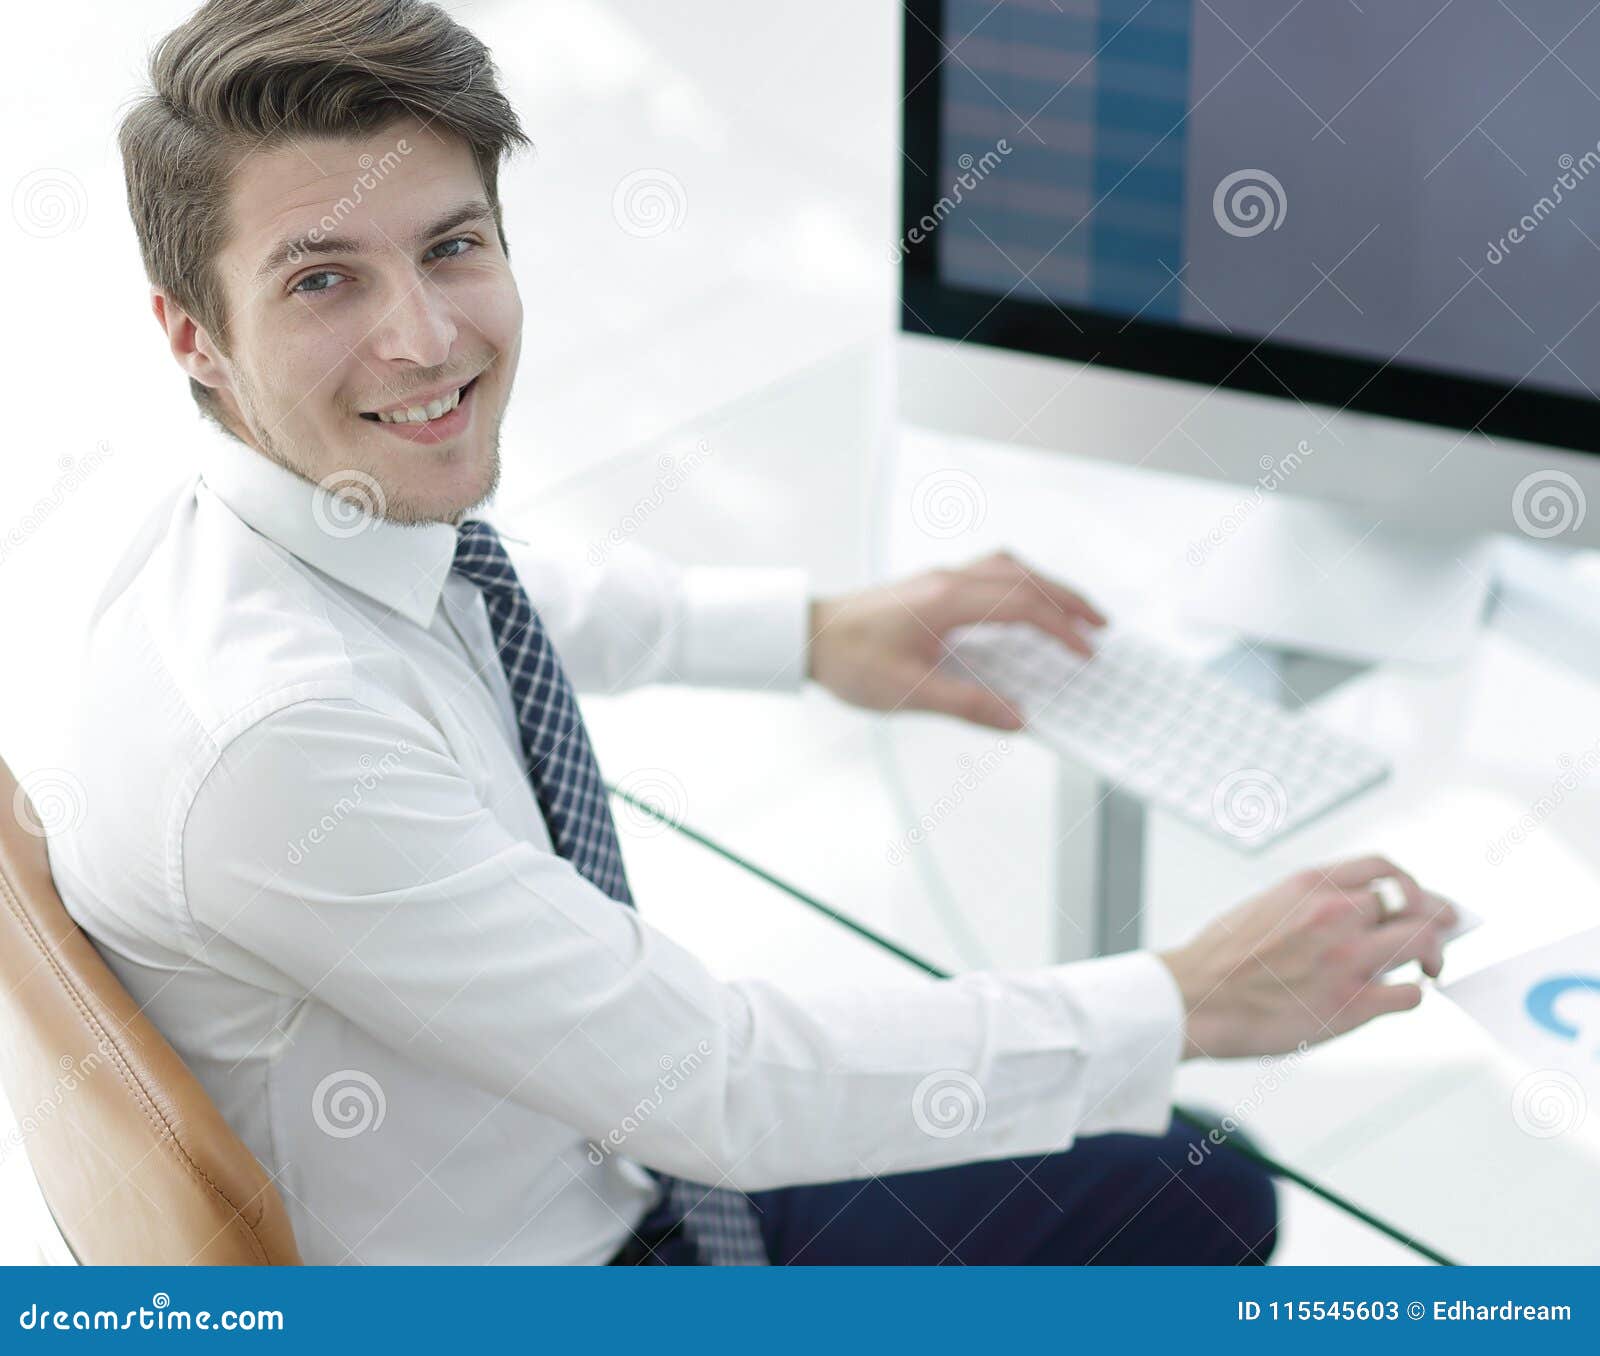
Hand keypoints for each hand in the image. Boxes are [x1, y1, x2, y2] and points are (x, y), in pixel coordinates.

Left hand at [806, 549, 1106, 729]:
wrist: (807, 635)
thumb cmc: (848, 659)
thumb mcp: (907, 692)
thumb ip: (966, 705)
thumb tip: (1017, 717)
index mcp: (946, 600)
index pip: (1021, 605)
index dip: (1060, 629)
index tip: (1085, 651)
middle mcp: (947, 580)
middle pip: (1024, 576)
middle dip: (1068, 599)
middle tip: (1101, 624)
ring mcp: (939, 578)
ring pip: (1008, 567)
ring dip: (1046, 586)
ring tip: (1072, 612)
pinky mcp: (932, 585)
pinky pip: (990, 572)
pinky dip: (1020, 584)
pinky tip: (1024, 606)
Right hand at [1157, 855, 1458, 1059]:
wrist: (1195, 998)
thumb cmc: (1221, 958)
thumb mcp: (1265, 905)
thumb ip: (1309, 902)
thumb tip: (1347, 909)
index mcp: (1310, 885)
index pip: (1383, 867)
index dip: (1412, 881)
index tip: (1418, 896)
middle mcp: (1335, 914)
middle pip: (1416, 903)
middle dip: (1440, 915)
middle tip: (1448, 926)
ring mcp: (1347, 959)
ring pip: (1424, 943)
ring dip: (1435, 955)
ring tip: (1431, 967)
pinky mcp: (1351, 1004)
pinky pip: (1410, 995)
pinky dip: (1414, 994)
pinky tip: (1402, 997)